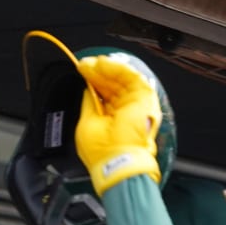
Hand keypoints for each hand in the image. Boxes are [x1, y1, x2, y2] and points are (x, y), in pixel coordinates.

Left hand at [73, 52, 162, 194]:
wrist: (117, 161)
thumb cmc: (101, 150)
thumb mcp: (87, 122)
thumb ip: (89, 103)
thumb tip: (88, 88)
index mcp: (111, 116)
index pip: (103, 91)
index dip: (93, 79)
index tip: (82, 69)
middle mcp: (124, 108)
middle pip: (111, 83)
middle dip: (97, 72)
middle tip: (84, 64)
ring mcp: (135, 103)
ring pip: (121, 78)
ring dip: (107, 68)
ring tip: (92, 63)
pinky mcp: (144, 99)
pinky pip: (132, 78)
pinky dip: (118, 68)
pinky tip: (104, 64)